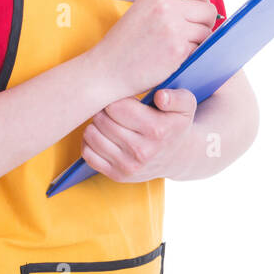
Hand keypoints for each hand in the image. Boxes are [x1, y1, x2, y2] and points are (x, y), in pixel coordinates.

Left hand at [80, 88, 197, 183]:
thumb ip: (176, 97)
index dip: (117, 98)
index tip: (124, 98)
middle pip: (102, 119)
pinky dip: (91, 141)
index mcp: (157, 130)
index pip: (117, 106)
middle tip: (115, 109)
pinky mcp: (117, 176)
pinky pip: (88, 153)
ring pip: (91, 134)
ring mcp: (128, 166)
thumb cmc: (176, 123)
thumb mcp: (186, 105)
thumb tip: (160, 97)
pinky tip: (104, 135)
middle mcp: (142, 151)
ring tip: (110, 121)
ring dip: (96, 124)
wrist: (179, 157)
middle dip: (105, 109)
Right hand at [83, 0, 217, 96]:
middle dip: (201, 23)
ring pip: (207, 31)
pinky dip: (190, 55)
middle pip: (209, 9)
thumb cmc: (128, 41)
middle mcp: (166, 4)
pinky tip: (171, 58)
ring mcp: (173, 27)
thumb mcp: (146, 6)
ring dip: (196, 41)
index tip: (192, 9)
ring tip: (172, 46)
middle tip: (181, 33)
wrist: (107, 70)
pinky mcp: (177, 49)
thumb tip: (206, 0)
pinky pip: (201, 49)